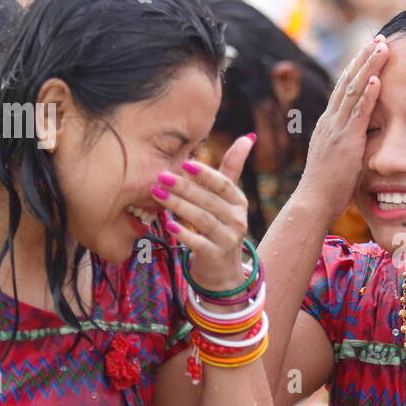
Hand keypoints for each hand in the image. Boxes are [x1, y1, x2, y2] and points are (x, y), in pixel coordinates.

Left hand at [156, 134, 253, 293]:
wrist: (222, 268)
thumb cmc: (220, 224)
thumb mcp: (228, 197)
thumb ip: (233, 167)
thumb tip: (248, 136)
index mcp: (238, 201)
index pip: (224, 184)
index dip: (206, 174)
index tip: (186, 164)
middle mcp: (237, 219)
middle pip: (209, 201)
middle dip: (184, 188)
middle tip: (161, 177)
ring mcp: (228, 239)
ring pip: (202, 219)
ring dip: (179, 206)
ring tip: (157, 194)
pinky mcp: (215, 256)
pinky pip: (198, 243)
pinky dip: (183, 234)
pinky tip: (169, 225)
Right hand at [296, 37, 387, 218]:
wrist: (312, 204)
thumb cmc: (328, 190)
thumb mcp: (340, 160)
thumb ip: (350, 145)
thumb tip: (364, 140)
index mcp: (328, 125)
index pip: (343, 89)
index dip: (357, 69)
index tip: (370, 52)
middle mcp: (330, 121)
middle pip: (347, 82)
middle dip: (364, 58)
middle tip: (380, 39)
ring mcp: (336, 130)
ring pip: (353, 91)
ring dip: (369, 67)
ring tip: (382, 47)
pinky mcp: (345, 142)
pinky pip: (358, 113)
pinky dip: (367, 94)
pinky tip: (377, 78)